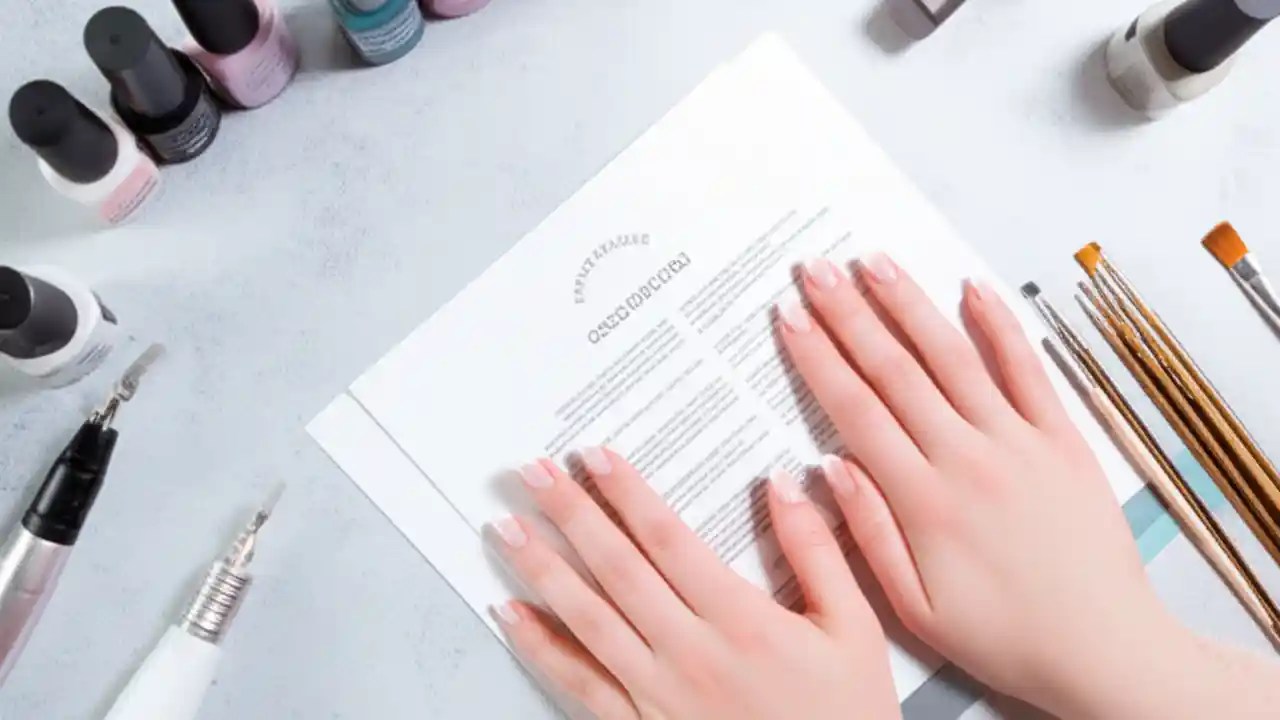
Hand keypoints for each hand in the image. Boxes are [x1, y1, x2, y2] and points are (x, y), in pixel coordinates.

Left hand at [489, 450, 900, 719]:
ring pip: (587, 620)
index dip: (626, 493)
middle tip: (533, 472)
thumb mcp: (854, 628)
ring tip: (507, 529)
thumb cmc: (846, 714)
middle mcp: (690, 653)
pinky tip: (513, 616)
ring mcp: (659, 694)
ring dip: (542, 569)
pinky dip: (540, 648)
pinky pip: (580, 684)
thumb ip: (816, 551)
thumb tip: (786, 484)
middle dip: (569, 515)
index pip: (667, 539)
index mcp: (741, 621)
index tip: (595, 456)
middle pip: (616, 569)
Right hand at [777, 252, 1176, 715]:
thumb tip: (827, 467)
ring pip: (953, 357)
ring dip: (909, 304)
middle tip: (815, 270)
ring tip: (874, 262)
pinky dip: (1000, 326)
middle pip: (895, 369)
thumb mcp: (914, 608)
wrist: (1103, 648)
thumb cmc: (1004, 636)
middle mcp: (968, 458)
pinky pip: (1028, 370)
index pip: (856, 409)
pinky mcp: (1062, 440)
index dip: (817, 357)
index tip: (789, 318)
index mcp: (924, 500)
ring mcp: (1018, 442)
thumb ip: (867, 533)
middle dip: (848, 313)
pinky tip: (972, 288)